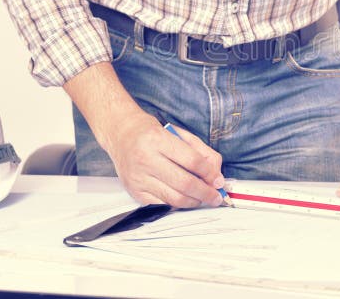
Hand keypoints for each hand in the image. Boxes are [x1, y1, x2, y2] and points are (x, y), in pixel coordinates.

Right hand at [63, 62, 224, 207]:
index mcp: (159, 140)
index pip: (192, 161)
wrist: (121, 134)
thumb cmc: (152, 133)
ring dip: (194, 202)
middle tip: (216, 197)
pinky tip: (186, 201)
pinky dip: (177, 206)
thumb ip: (201, 151)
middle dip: (206, 193)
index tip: (219, 180)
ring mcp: (138, 177)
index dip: (210, 173)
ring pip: (174, 198)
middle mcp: (146, 159)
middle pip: (185, 183)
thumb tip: (216, 174)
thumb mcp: (179, 133)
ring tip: (204, 199)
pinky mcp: (134, 191)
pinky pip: (161, 205)